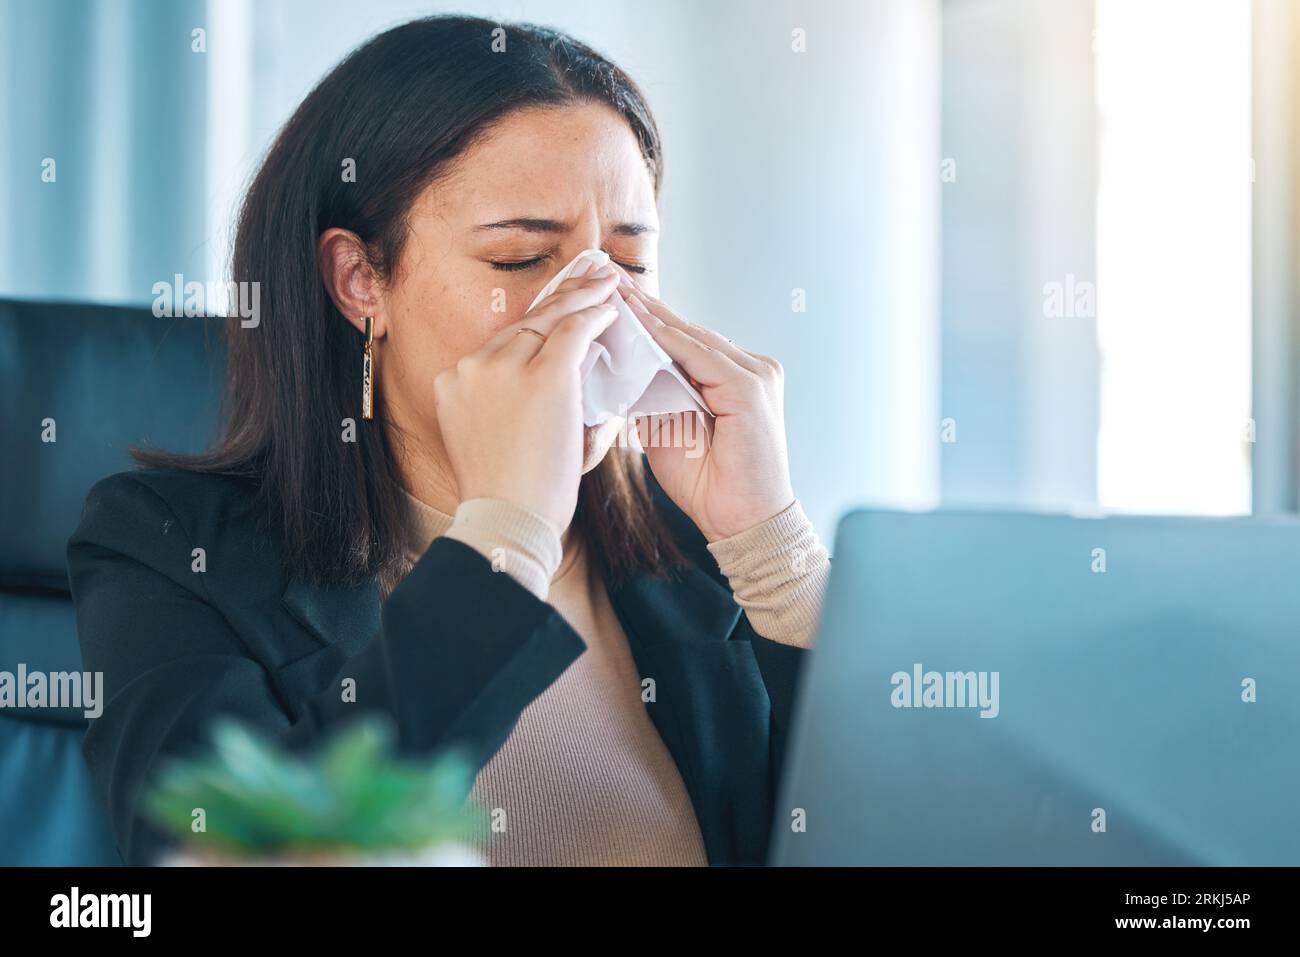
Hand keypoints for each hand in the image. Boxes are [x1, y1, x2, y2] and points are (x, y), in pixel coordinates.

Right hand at [432, 266, 620, 532]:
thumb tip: (556, 384)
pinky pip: (573, 333)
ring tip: (606, 281)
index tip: (556, 307)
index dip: (536, 321)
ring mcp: (504, 368)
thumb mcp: (494, 440)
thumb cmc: (512, 496)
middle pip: (524, 323)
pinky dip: (594, 316)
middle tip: (589, 275)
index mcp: (454, 382)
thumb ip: (511, 405)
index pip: (503, 341)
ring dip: (581, 298)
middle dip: (560, 297)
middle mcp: (471, 367)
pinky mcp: (542, 376)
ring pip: (549, 321)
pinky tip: (611, 307)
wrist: (508, 521)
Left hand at [614, 269, 794, 541]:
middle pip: (689, 330)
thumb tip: (618, 368)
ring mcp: (755, 375)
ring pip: (692, 337)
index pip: (686, 340)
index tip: (609, 298)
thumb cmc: (708, 486)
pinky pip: (699, 356)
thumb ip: (653, 395)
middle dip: (646, 307)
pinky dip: (666, 340)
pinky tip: (637, 323)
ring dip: (651, 315)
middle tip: (605, 278)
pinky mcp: (750, 388)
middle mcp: (751, 368)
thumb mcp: (670, 430)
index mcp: (736, 377)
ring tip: (614, 292)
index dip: (647, 319)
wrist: (743, 524)